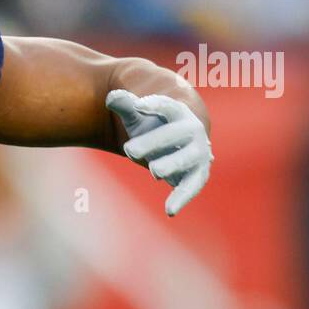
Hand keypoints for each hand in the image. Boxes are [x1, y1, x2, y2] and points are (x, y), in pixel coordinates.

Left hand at [105, 90, 212, 216]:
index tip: (138, 105)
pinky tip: (169, 210)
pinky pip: (191, 186)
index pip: (168, 106)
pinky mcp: (197, 175)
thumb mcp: (138, 115)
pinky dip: (181, 198)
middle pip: (174, 134)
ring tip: (153, 171)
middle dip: (153, 142)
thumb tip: (111, 97)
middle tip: (129, 150)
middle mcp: (193, 131)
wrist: (176, 142)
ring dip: (170, 164)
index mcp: (179, 112)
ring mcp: (197, 153)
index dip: (155, 105)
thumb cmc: (153, 125)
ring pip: (185, 159)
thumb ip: (125, 105)